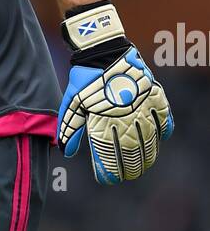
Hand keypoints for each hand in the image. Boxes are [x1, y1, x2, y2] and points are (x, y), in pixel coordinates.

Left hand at [57, 3, 172, 183]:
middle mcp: (123, 116)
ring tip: (145, 165)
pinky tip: (163, 140)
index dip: (109, 169)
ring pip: (149, 138)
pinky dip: (165, 129)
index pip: (107, 153)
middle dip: (130, 167)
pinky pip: (164, 116)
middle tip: (129, 176)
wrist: (103, 49)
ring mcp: (141, 105)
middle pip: (131, 150)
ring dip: (148, 155)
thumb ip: (70, 129)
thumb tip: (66, 153)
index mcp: (102, 119)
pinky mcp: (153, 94)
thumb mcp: (72, 104)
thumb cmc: (84, 78)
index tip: (109, 180)